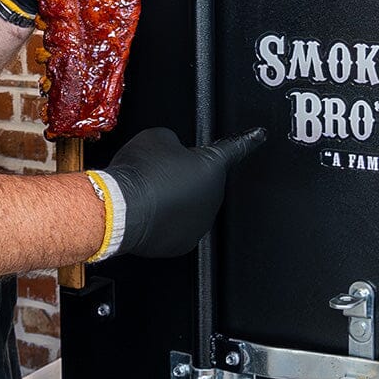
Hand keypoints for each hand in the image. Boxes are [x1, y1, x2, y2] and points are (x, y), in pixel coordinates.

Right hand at [104, 126, 266, 257]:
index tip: (260, 136)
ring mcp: (199, 222)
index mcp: (212, 166)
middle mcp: (212, 197)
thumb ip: (174, 141)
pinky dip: (166, 218)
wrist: (119, 207)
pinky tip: (150, 209)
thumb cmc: (139, 172)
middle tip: (161, 171)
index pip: (236, 148)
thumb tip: (172, 150)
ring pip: (192, 205)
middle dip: (188, 175)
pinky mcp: (182, 242)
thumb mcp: (157, 137)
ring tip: (151, 192)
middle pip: (206, 181)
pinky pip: (178, 225)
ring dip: (178, 198)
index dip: (249, 139)